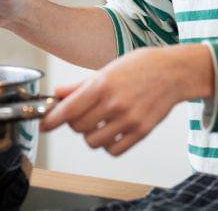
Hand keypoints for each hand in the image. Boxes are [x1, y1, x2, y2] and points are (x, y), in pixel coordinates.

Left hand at [40, 45, 212, 155]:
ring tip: (99, 123)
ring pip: (93, 141)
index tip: (44, 124)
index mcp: (103, 84)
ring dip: (91, 135)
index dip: (52, 119)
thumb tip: (58, 93)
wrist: (174, 72)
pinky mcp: (141, 132)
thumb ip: (81, 85)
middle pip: (78, 127)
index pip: (69, 109)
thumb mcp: (108, 69)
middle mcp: (114, 103)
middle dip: (74, 123)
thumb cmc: (141, 66)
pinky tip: (112, 132)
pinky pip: (113, 151)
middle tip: (81, 115)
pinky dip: (108, 145)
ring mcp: (128, 119)